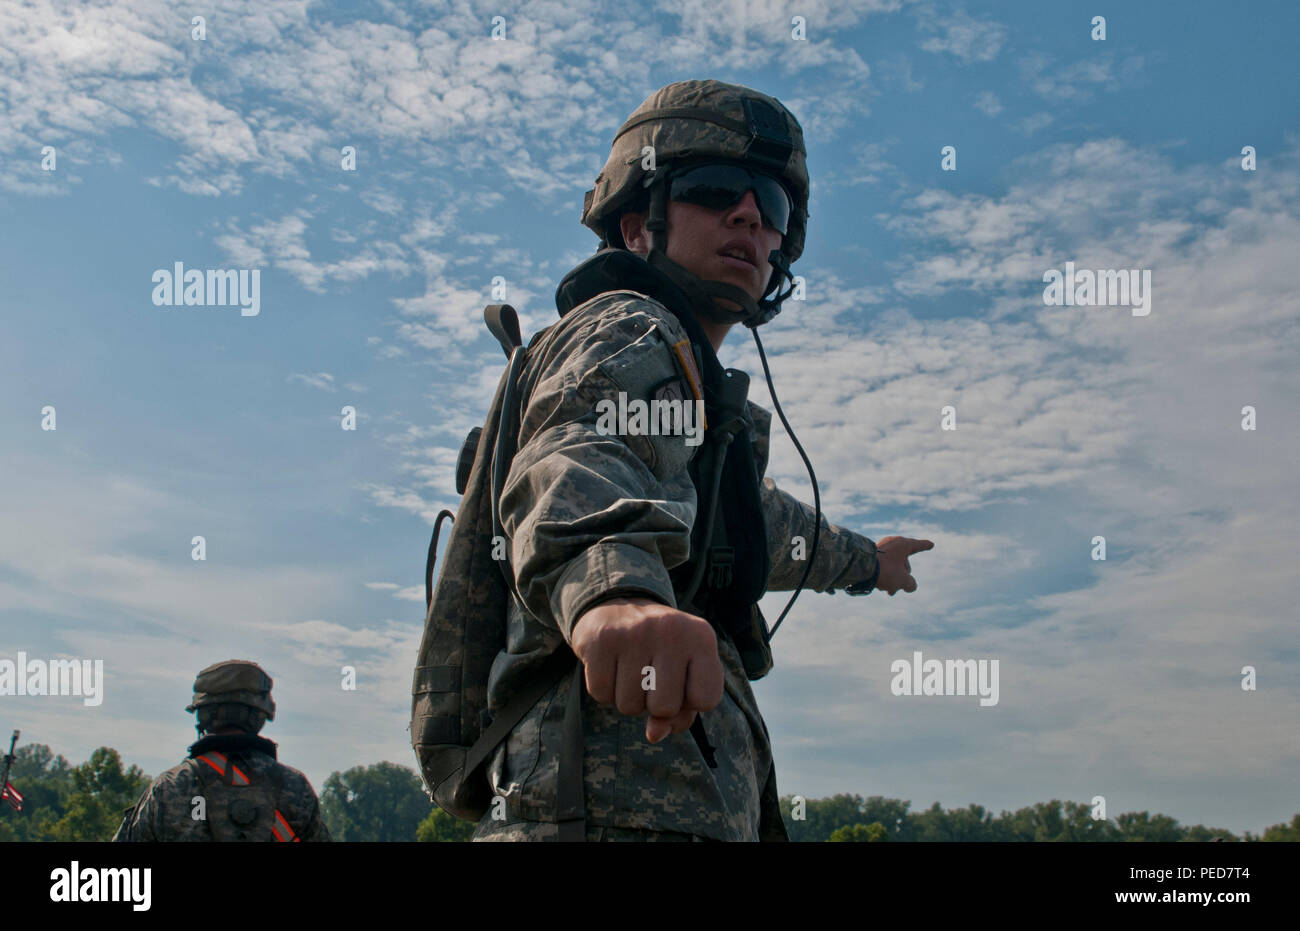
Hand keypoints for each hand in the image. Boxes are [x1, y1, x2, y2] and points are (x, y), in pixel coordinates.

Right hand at [570, 596, 723, 743]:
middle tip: (650, 674)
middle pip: (664, 708)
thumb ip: (681, 712)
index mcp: (702, 637)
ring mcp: (635, 633)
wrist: (616, 606)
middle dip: (654, 703)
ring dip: (628, 698)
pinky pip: (601, 695)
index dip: (690, 702)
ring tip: (629, 667)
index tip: (681, 680)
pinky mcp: (602, 640)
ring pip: (630, 706)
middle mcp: (671, 630)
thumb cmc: (659, 650)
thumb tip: (654, 735)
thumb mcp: (683, 673)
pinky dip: (604, 689)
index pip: (706, 700)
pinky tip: (610, 665)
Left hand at [873, 536, 933, 595]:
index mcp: (903, 545)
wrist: (859, 568)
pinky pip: (883, 566)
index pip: (918, 546)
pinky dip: (884, 576)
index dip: (925, 546)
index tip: (931, 544)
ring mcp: (881, 549)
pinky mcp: (872, 556)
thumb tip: (909, 585)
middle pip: (904, 564)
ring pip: (893, 567)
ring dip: (893, 580)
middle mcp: (892, 544)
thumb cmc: (885, 571)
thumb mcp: (903, 580)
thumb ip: (910, 584)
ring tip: (888, 590)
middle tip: (895, 588)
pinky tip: (880, 585)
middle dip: (902, 578)